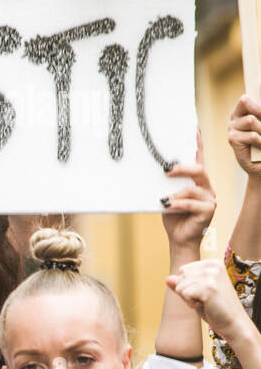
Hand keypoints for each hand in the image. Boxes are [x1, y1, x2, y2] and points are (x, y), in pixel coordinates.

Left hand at [161, 134, 214, 252]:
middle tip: (166, 170)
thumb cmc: (173, 216)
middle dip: (182, 168)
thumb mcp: (167, 196)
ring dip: (177, 192)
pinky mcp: (209, 210)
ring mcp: (210, 199)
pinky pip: (193, 203)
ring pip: (194, 188)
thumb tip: (158, 171)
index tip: (194, 131)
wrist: (179, 238)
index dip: (198, 146)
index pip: (199, 161)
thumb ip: (167, 185)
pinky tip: (169, 206)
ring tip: (165, 199)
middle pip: (199, 170)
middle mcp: (206, 188)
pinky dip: (179, 204)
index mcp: (197, 182)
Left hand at [166, 260, 249, 341]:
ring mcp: (211, 276)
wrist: (234, 323)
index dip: (188, 285)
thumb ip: (182, 284)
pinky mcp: (208, 287)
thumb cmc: (215, 308)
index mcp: (213, 263)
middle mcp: (213, 266)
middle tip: (206, 299)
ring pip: (180, 286)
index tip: (205, 292)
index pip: (183, 270)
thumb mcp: (197, 293)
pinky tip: (206, 306)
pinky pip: (183, 294)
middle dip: (187, 291)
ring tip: (206, 302)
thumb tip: (167, 279)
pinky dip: (190, 303)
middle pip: (180, 277)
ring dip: (189, 299)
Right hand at [228, 94, 260, 174]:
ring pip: (252, 120)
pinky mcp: (232, 139)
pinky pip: (252, 135)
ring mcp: (232, 126)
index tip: (259, 80)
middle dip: (260, 111)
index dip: (254, 89)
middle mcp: (236, 115)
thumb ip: (260, 112)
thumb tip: (249, 102)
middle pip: (246, 101)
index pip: (247, 96)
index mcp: (244, 109)